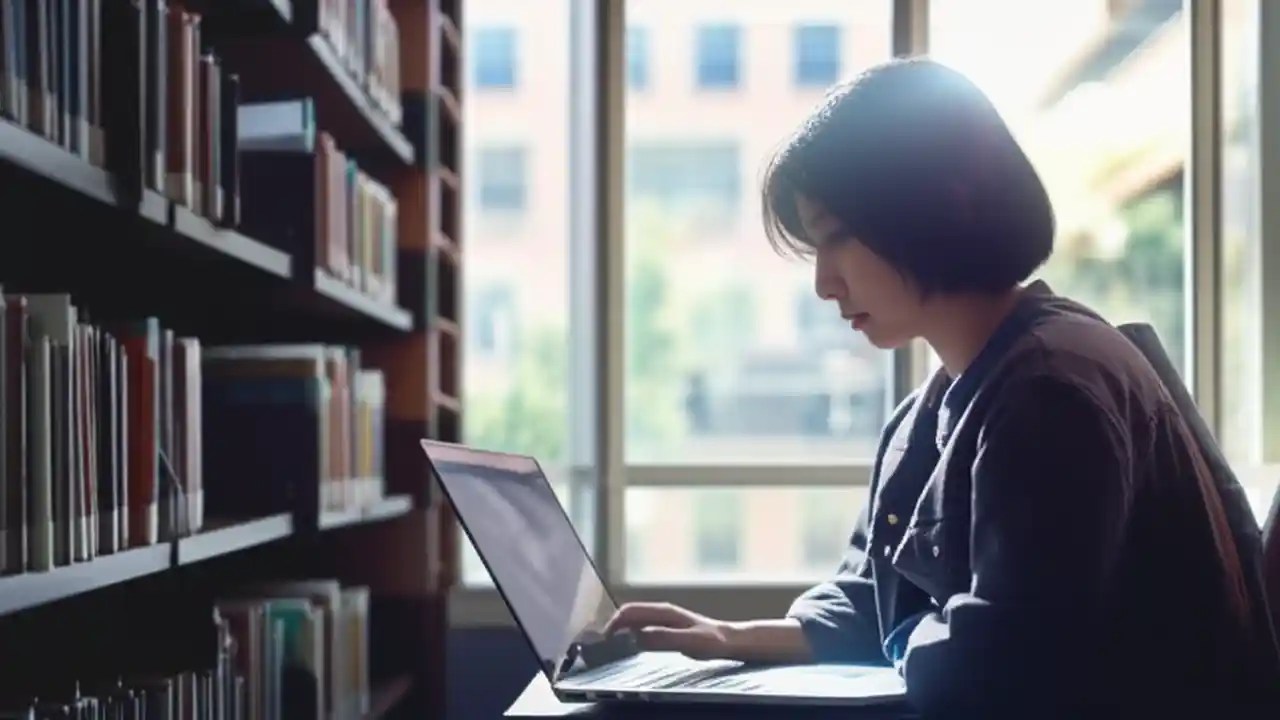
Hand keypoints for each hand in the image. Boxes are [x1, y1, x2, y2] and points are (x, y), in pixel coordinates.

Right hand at [604, 602, 734, 660]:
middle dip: (614, 627)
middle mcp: (661, 612)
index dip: (614, 623)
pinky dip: (632, 636)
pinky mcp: (666, 627)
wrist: (728, 640)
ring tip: (616, 649)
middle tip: (608, 648)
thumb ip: (665, 637)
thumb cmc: (712, 641)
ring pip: (634, 621)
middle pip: (628, 614)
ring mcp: (663, 619)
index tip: (607, 641)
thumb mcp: (690, 641)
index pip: (629, 611)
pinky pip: (642, 628)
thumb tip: (639, 636)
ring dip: (622, 631)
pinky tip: (633, 649)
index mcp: (664, 612)